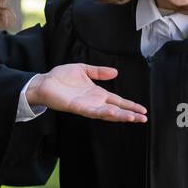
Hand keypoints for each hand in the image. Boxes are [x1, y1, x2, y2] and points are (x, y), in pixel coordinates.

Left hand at [27, 64, 147, 122]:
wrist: (43, 82)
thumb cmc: (61, 77)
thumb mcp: (83, 69)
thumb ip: (98, 72)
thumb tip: (115, 72)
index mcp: (97, 93)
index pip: (118, 101)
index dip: (130, 105)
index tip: (144, 110)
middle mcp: (94, 102)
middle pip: (116, 110)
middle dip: (130, 114)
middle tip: (143, 118)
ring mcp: (86, 106)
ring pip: (106, 113)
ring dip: (120, 116)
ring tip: (133, 118)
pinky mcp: (77, 107)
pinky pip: (92, 111)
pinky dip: (103, 112)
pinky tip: (113, 112)